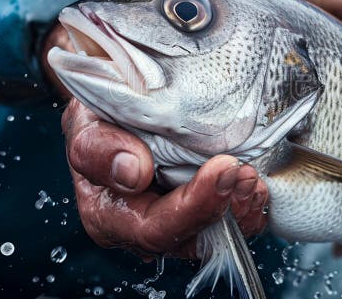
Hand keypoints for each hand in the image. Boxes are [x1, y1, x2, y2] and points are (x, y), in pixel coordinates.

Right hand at [42, 27, 268, 259]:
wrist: (118, 102)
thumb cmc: (99, 115)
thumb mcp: (86, 121)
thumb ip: (99, 149)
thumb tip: (133, 172)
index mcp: (109, 215)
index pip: (155, 228)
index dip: (193, 205)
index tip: (222, 168)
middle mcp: (143, 227)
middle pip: (191, 238)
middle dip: (224, 207)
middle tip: (244, 172)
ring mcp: (175, 222)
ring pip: (216, 235)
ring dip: (240, 208)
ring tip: (252, 176)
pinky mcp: (199, 211)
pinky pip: (230, 223)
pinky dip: (247, 206)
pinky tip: (255, 183)